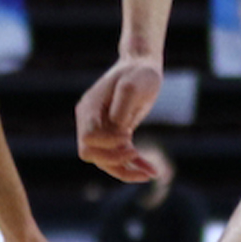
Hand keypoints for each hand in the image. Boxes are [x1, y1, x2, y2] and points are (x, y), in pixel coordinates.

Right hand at [75, 57, 163, 180]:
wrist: (143, 67)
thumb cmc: (138, 74)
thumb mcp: (132, 85)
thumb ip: (121, 107)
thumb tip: (118, 129)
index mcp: (89, 108)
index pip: (87, 138)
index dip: (106, 143)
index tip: (127, 134)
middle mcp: (91, 122)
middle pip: (91, 154)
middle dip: (113, 159)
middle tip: (135, 153)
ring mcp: (102, 131)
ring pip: (105, 162)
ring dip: (126, 171)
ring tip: (150, 174)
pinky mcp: (115, 136)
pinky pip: (120, 159)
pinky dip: (135, 167)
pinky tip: (153, 172)